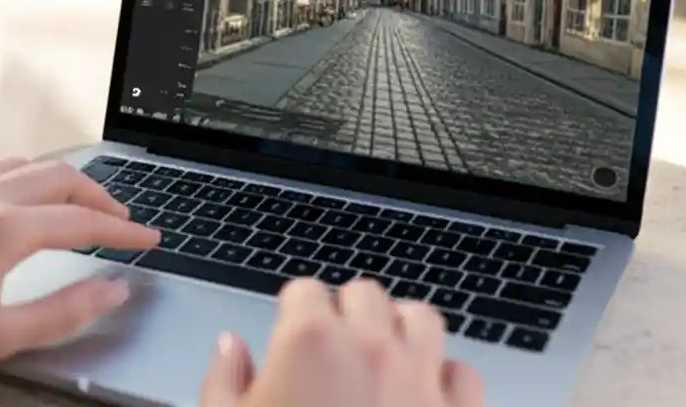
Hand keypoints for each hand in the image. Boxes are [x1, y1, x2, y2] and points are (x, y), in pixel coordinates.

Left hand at [0, 154, 158, 395]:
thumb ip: (62, 312)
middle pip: (59, 179)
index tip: (148, 239)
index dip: (124, 232)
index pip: (84, 223)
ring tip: (72, 201)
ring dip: (55, 180)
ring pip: (18, 164)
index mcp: (3, 232)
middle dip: (99, 196)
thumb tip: (112, 291)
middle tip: (121, 218)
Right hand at [201, 278, 483, 406]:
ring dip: (400, 329)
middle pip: (365, 294)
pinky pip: (462, 371)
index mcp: (309, 343)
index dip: (293, 312)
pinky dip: (443, 375)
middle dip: (346, 313)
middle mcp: (371, 348)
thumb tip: (229, 349)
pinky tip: (422, 392)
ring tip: (381, 354)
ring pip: (421, 318)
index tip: (289, 332)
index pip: (304, 292)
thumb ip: (223, 382)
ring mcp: (421, 379)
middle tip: (331, 346)